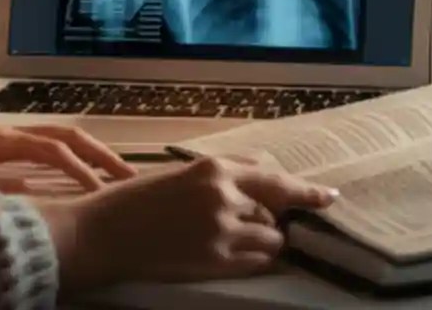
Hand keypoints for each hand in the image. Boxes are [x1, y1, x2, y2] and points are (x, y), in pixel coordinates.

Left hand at [0, 112, 136, 192]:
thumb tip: (31, 194)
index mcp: (1, 138)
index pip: (53, 150)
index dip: (79, 169)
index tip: (100, 189)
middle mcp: (12, 130)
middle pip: (69, 134)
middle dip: (101, 154)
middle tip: (128, 175)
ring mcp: (10, 131)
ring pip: (63, 134)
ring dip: (92, 150)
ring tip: (115, 170)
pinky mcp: (5, 138)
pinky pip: (49, 140)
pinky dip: (75, 150)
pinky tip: (83, 165)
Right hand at [41, 157, 338, 289]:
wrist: (101, 234)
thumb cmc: (136, 201)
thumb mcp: (183, 175)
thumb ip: (225, 177)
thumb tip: (266, 181)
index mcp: (215, 169)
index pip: (277, 179)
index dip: (306, 191)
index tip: (329, 198)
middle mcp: (225, 197)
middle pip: (275, 211)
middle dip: (267, 218)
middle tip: (239, 222)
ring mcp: (222, 232)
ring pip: (270, 240)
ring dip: (260, 241)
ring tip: (225, 238)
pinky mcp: (214, 262)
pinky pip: (255, 262)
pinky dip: (251, 260)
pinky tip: (227, 255)